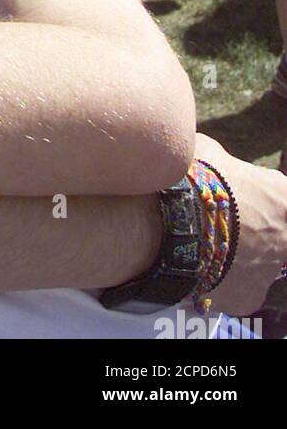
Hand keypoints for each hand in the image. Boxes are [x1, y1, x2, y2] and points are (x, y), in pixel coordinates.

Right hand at [194, 133, 286, 315]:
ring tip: (200, 244)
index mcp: (281, 196)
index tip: (235, 196)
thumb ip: (226, 162)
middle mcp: (286, 235)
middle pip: (272, 233)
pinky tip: (198, 265)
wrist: (172, 221)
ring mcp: (270, 270)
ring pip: (255, 262)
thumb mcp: (208, 151)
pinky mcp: (250, 297)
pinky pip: (238, 289)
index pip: (279, 197)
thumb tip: (217, 162)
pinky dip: (221, 280)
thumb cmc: (192, 179)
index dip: (255, 196)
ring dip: (234, 255)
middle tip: (219, 223)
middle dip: (250, 230)